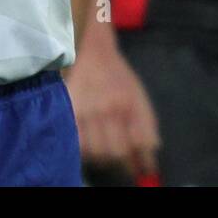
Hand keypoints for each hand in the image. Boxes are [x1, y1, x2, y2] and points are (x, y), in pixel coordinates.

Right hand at [64, 26, 159, 179]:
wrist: (89, 47)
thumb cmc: (116, 75)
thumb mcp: (137, 95)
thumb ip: (146, 127)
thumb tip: (149, 161)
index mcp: (129, 103)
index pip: (139, 144)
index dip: (140, 161)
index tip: (141, 170)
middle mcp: (109, 107)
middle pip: (115, 152)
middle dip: (119, 160)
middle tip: (118, 159)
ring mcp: (86, 109)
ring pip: (94, 151)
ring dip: (100, 155)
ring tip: (101, 147)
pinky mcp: (67, 109)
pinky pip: (75, 141)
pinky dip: (82, 148)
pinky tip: (86, 142)